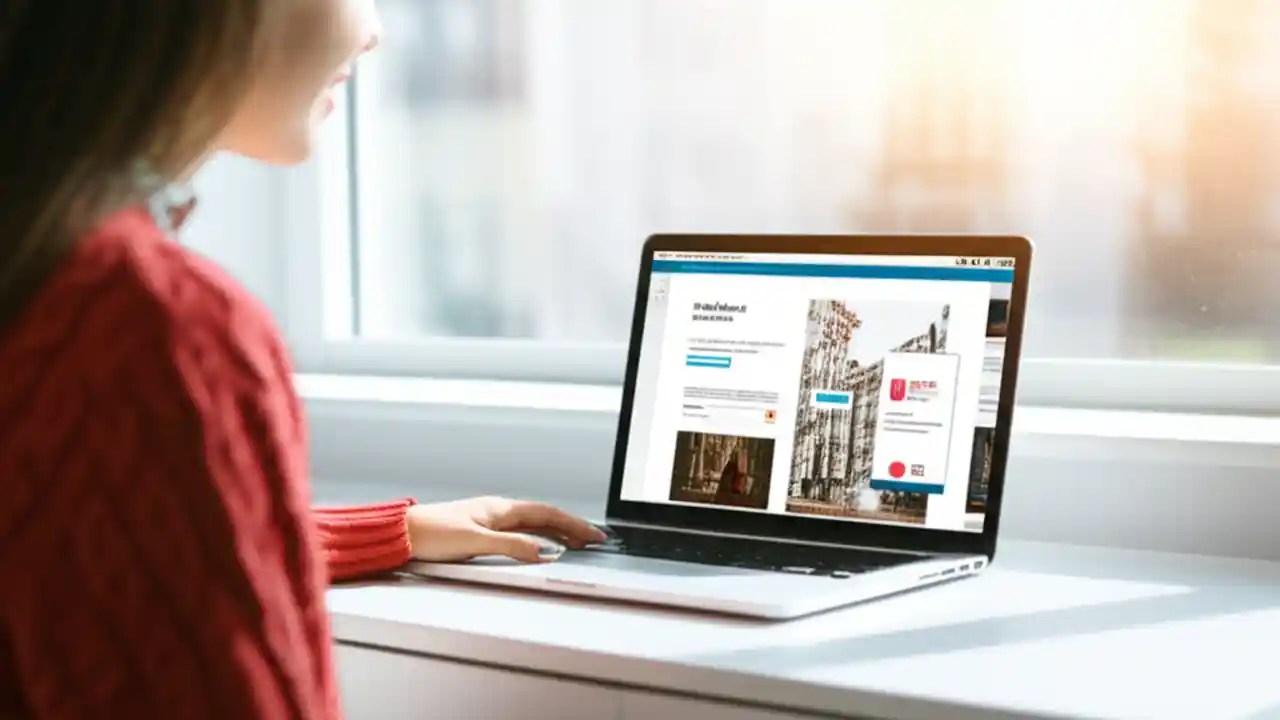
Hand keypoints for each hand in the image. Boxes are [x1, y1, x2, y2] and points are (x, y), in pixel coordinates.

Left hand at [406, 496, 606, 563]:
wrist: (401, 533)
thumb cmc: (431, 533)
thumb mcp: (476, 542)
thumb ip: (512, 546)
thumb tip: (543, 552)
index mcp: (501, 509)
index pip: (547, 513)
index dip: (573, 524)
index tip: (594, 535)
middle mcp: (497, 510)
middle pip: (543, 516)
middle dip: (571, 527)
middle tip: (593, 540)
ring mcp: (489, 519)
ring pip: (532, 523)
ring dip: (556, 532)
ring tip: (575, 543)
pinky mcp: (480, 530)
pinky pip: (519, 530)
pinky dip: (537, 537)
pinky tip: (539, 546)